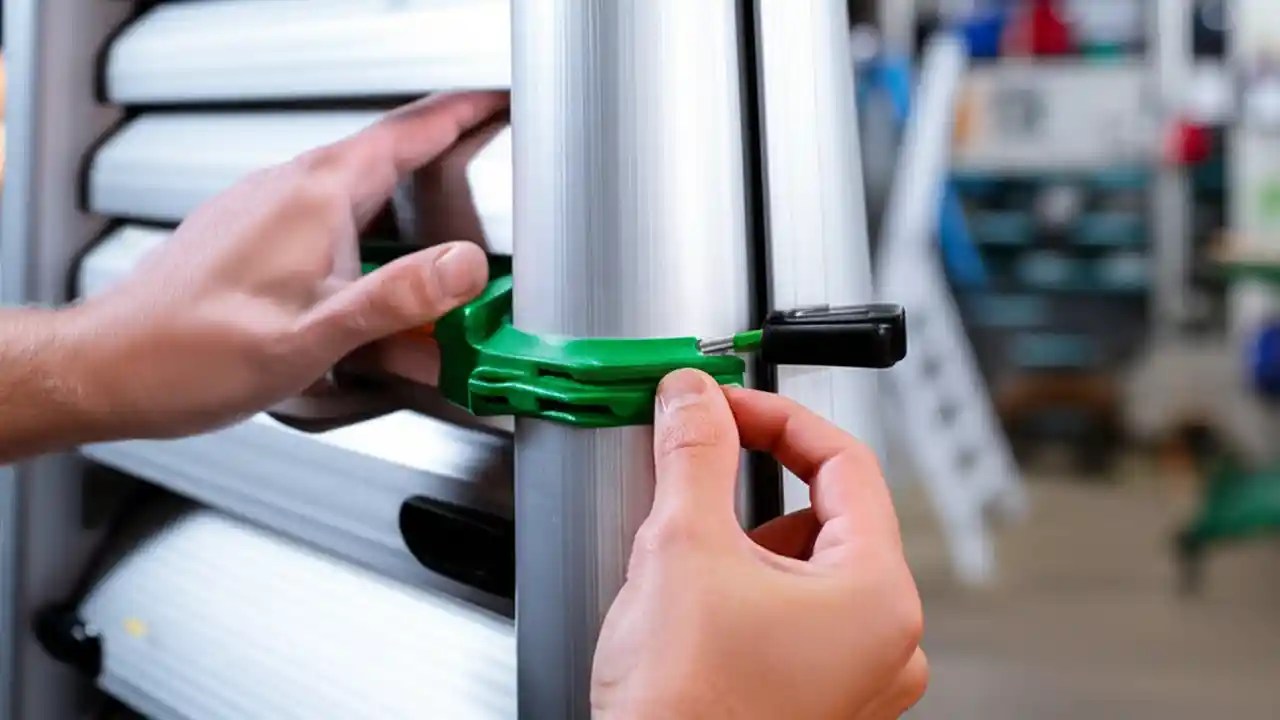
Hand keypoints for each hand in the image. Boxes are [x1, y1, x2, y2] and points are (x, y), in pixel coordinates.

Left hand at [66, 92, 507, 439]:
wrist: (110, 368)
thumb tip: (464, 267)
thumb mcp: (312, 336)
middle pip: (391, 156)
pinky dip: (368, 238)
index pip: (410, 131)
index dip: (467, 113)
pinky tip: (370, 285)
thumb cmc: (191, 355)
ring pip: (359, 192)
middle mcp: (291, 188)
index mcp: (316, 196)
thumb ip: (396, 300)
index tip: (503, 105)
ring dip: (408, 212)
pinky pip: (329, 219)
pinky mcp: (255, 234)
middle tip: (492, 177)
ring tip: (442, 250)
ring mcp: (269, 207)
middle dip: (449, 163)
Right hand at [592, 369, 926, 718]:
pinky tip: (699, 610)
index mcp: (878, 597)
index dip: (778, 418)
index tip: (726, 405)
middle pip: (824, 515)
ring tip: (690, 568)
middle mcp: (883, 642)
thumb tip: (695, 397)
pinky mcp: (818, 700)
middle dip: (752, 487)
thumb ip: (695, 452)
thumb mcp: (684, 548)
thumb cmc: (686, 711)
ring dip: (745, 543)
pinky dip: (746, 592)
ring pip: (803, 567)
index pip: (845, 463)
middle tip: (694, 470)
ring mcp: (854, 678)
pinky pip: (792, 616)